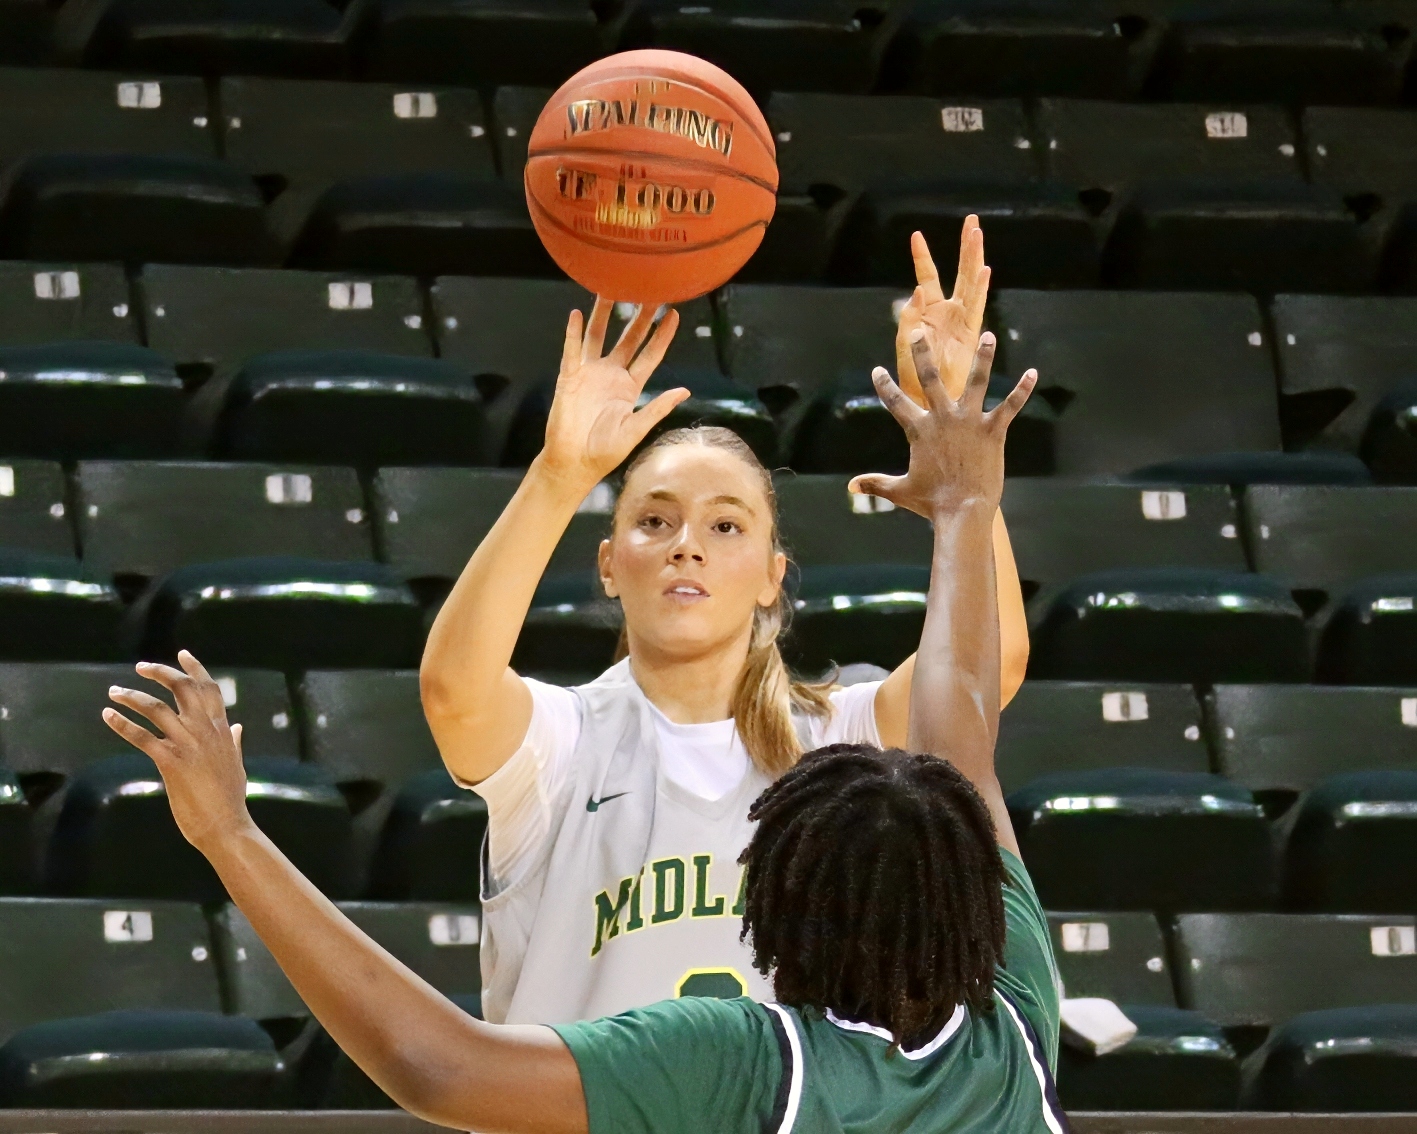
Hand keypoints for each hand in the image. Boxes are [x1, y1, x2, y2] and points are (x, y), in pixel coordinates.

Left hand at [103, 651, 251, 854]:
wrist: (227, 826)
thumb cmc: (231, 799)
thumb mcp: (236, 763)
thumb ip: (233, 742)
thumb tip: (237, 726)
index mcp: (222, 730)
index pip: (210, 689)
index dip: (195, 669)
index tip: (182, 653)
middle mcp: (206, 730)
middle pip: (183, 688)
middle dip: (160, 672)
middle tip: (140, 667)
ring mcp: (188, 743)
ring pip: (156, 708)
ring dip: (131, 696)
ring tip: (114, 692)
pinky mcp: (170, 761)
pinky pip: (141, 736)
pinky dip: (122, 724)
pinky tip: (108, 716)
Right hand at [537, 297, 688, 491]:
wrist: (574, 463)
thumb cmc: (605, 452)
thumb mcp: (636, 430)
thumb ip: (658, 408)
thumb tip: (685, 391)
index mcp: (631, 388)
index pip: (650, 355)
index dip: (661, 335)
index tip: (673, 314)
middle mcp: (612, 376)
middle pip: (628, 339)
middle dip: (638, 317)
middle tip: (648, 291)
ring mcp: (590, 374)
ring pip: (598, 336)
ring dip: (604, 315)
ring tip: (610, 289)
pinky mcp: (569, 378)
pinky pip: (572, 350)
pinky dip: (573, 332)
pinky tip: (576, 314)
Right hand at [849, 330, 1035, 519]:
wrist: (962, 511)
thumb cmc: (931, 502)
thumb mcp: (900, 490)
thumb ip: (875, 483)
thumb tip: (850, 487)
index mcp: (919, 430)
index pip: (896, 402)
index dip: (884, 385)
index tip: (878, 370)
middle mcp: (943, 419)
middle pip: (930, 378)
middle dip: (923, 353)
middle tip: (919, 333)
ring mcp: (969, 422)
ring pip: (977, 381)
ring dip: (983, 357)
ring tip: (988, 336)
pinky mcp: (993, 431)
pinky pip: (1010, 405)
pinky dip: (1022, 390)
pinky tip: (1033, 374)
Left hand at [896, 219, 989, 404]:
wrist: (926, 396)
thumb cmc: (912, 372)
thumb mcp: (905, 341)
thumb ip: (908, 316)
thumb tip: (916, 291)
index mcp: (928, 309)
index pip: (927, 275)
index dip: (922, 256)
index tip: (916, 234)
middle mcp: (948, 309)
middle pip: (960, 271)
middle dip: (965, 247)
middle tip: (972, 221)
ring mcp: (962, 319)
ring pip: (972, 283)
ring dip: (975, 259)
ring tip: (978, 235)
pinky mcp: (970, 332)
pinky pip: (977, 306)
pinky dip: (981, 288)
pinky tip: (984, 270)